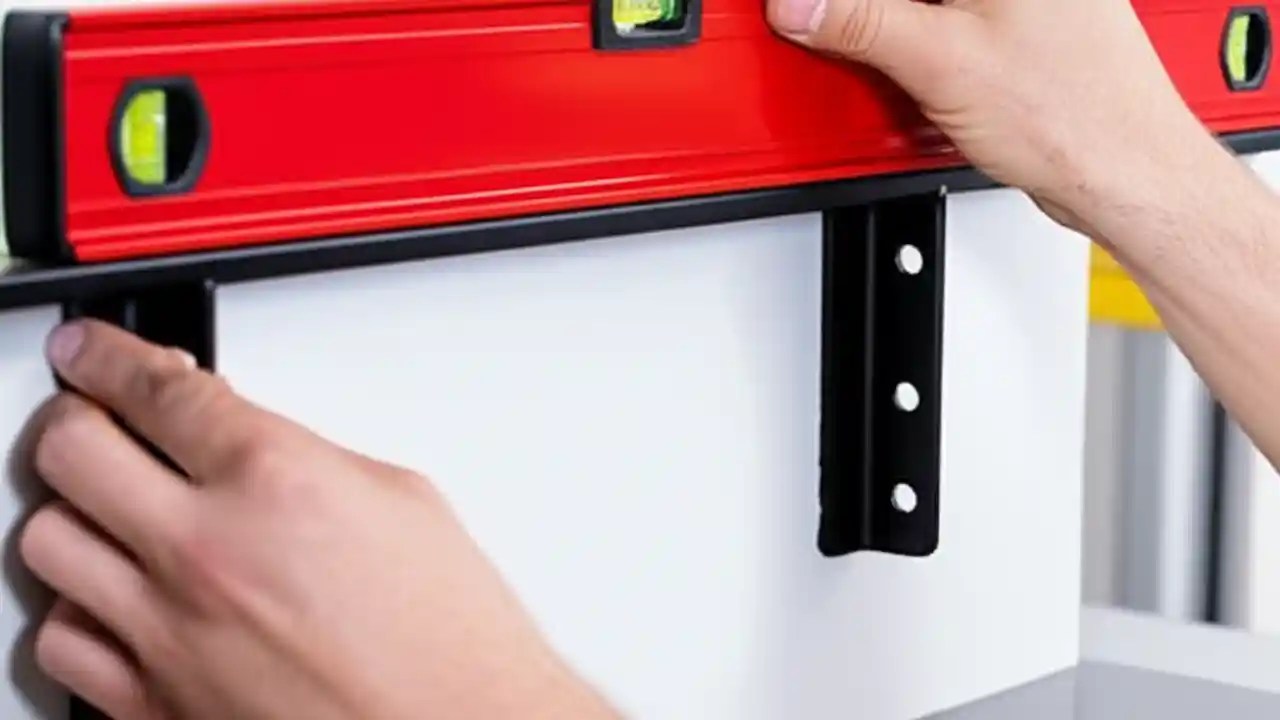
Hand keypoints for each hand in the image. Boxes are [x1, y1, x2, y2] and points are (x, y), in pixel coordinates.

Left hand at [19, 320, 614, 719]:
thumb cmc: (454, 638)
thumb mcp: (402, 500)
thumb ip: (305, 458)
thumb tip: (248, 445)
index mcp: (278, 480)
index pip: (153, 388)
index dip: (108, 354)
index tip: (91, 351)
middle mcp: (208, 552)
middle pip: (71, 450)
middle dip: (76, 418)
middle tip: (94, 417)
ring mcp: (171, 633)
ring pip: (48, 543)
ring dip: (75, 513)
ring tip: (112, 511)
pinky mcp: (155, 705)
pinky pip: (64, 640)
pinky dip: (80, 609)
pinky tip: (118, 597)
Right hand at [765, 0, 1225, 236]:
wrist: (1125, 173)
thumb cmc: (1074, 117)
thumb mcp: (939, 61)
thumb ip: (860, 22)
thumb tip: (799, 5)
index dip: (847, 1)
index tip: (803, 8)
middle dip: (871, 16)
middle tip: (822, 26)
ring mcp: (1028, 0)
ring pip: (931, 5)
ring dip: (891, 25)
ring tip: (860, 46)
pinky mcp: (1024, 29)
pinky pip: (953, 22)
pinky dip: (920, 41)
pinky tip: (912, 69)